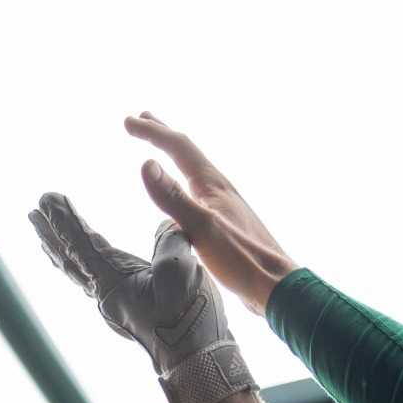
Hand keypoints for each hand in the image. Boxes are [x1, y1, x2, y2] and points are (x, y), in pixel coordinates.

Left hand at [28, 193, 255, 402]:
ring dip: (63, 252)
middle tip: (32, 212)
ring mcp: (117, 306)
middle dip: (51, 234)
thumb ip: (169, 239)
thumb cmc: (186, 319)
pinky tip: (91, 268)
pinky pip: (98, 284)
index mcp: (111, 282)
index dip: (63, 219)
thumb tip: (165, 225)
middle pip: (70, 259)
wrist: (198, 364)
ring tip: (47, 237)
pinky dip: (86, 269)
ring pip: (81, 274)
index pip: (80, 243)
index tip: (45, 198)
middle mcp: (106, 295)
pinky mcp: (131, 313)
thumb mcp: (180, 269)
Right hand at [126, 113, 298, 315]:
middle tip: (143, 119)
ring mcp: (223, 204)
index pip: (178, 147)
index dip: (152, 132)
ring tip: (161, 150)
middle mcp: (219, 188)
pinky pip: (198, 189)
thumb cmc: (240, 258)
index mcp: (212, 184)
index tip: (128, 122)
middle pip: (188, 152)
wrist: (274, 284)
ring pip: (194, 170)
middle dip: (163, 135)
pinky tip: (185, 194)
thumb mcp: (201, 227)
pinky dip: (183, 180)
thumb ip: (172, 197)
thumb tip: (146, 164)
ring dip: (174, 155)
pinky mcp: (225, 221)